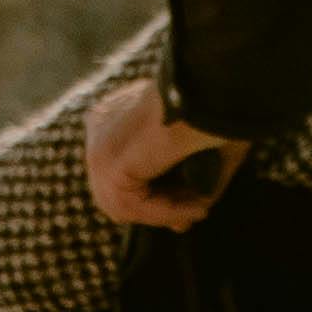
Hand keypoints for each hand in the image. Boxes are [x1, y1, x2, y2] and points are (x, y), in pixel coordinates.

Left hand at [84, 75, 248, 233]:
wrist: (211, 86)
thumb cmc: (213, 107)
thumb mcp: (198, 147)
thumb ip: (185, 185)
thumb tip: (181, 225)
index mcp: (114, 114)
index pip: (121, 170)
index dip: (153, 196)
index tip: (191, 205)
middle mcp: (99, 126)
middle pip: (116, 192)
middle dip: (158, 209)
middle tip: (197, 211)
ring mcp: (99, 145)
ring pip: (123, 206)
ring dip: (166, 213)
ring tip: (200, 208)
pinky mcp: (109, 163)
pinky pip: (134, 206)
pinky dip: (167, 212)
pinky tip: (197, 207)